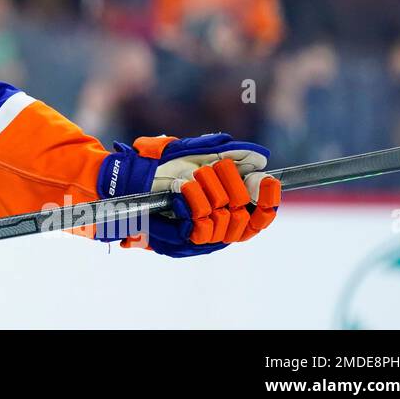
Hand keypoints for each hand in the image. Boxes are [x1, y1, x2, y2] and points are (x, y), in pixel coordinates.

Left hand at [97, 132, 280, 257]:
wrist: (130, 178)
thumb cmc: (164, 167)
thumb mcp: (199, 155)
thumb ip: (230, 154)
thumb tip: (261, 157)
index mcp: (228, 212)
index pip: (262, 217)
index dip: (269, 200)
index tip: (267, 179)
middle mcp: (218, 230)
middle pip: (245, 216)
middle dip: (231, 186)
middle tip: (209, 170)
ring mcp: (200, 240)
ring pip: (224, 219)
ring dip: (208, 191)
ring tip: (189, 179)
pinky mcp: (181, 244)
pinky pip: (202, 225)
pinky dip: (193, 201)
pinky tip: (180, 191)